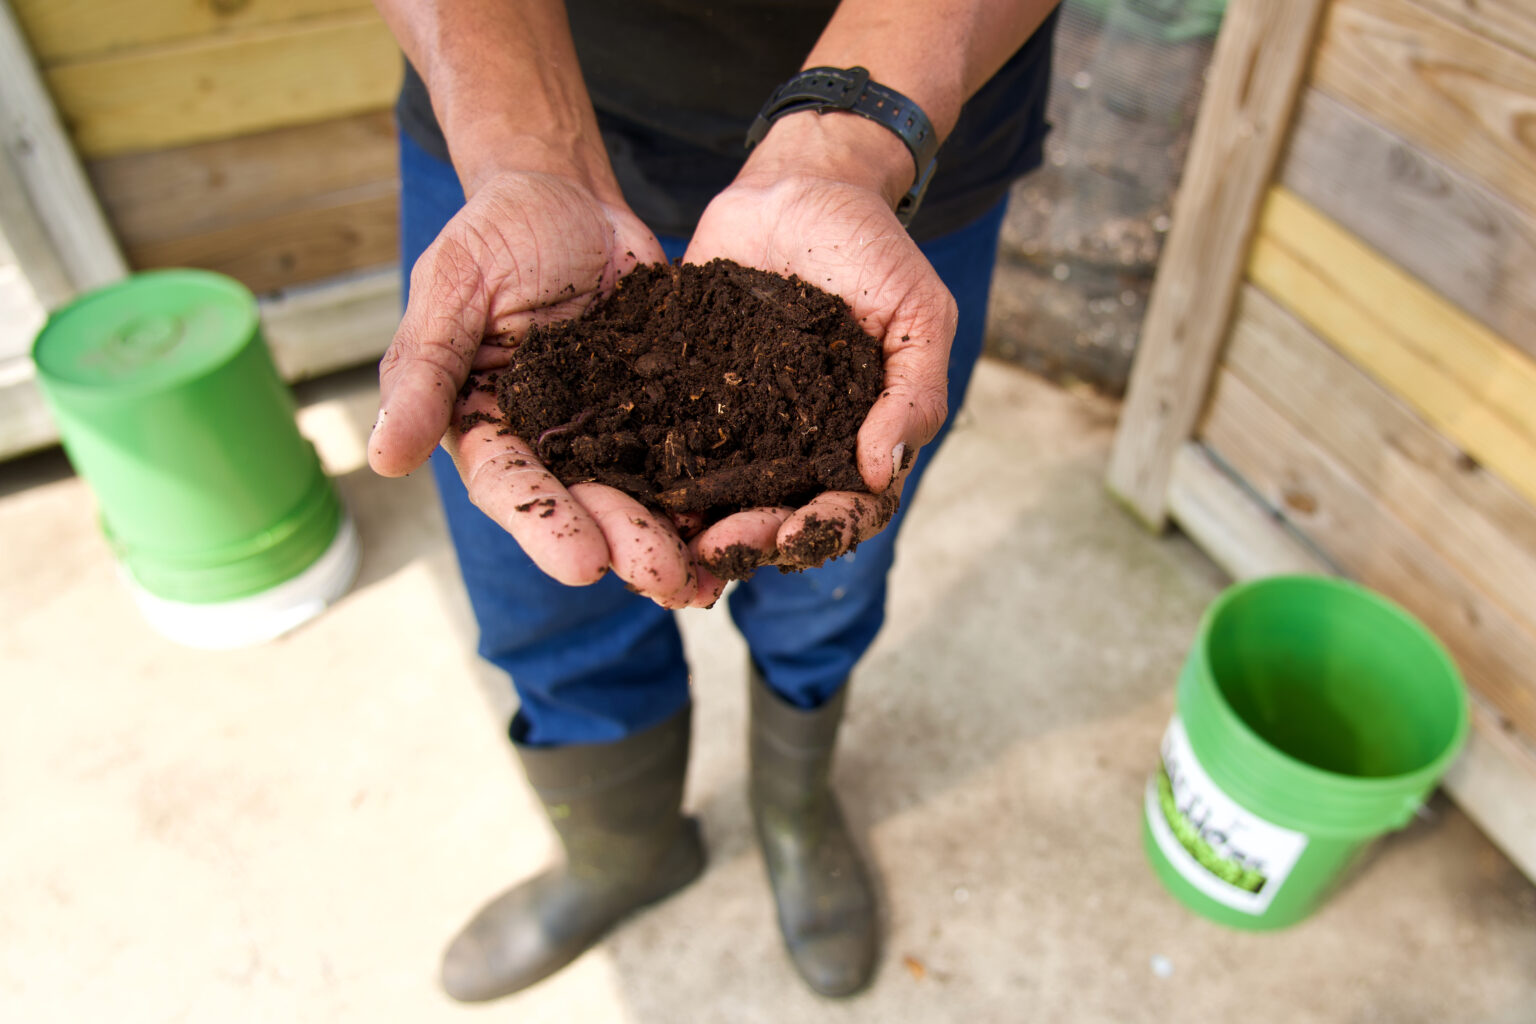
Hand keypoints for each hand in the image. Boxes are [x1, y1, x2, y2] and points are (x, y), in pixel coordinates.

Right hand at [369, 171, 721, 606]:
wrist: (568, 193)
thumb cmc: (494, 233)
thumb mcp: (451, 287)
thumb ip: (424, 369)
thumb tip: (384, 458)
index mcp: (489, 428)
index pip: (513, 489)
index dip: (547, 527)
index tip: (586, 564)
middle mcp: (551, 445)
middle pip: (587, 508)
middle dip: (626, 546)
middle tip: (665, 579)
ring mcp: (612, 432)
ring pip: (643, 498)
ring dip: (674, 542)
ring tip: (708, 581)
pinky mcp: (665, 411)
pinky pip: (692, 457)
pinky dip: (715, 494)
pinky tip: (745, 523)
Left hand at [682, 114, 958, 574]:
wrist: (797, 186)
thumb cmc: (871, 247)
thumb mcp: (916, 312)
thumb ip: (912, 390)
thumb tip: (882, 471)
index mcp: (859, 438)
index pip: (848, 506)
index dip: (822, 530)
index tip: (790, 536)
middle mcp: (799, 445)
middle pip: (777, 515)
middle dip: (750, 540)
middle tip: (716, 550)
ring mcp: (742, 425)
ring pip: (720, 495)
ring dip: (696, 525)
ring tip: (668, 539)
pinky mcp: (688, 395)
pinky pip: (668, 442)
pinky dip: (650, 472)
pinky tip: (625, 489)